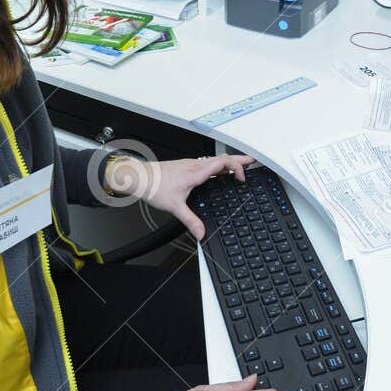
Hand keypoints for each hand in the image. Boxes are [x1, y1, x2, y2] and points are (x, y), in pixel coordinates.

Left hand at [106, 153, 252, 239]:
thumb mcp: (174, 207)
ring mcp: (190, 164)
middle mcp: (195, 165)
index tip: (243, 178)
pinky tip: (216, 172)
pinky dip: (218, 165)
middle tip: (253, 161)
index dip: (237, 167)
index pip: (223, 163)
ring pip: (215, 159)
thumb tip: (202, 233)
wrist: (137, 176)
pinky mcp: (185, 166)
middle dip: (240, 159)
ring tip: (239, 167)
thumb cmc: (153, 186)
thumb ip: (190, 221)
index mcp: (196, 172)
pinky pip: (207, 162)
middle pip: (223, 158)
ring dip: (229, 162)